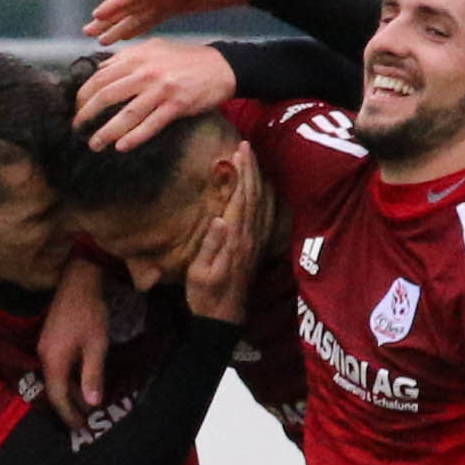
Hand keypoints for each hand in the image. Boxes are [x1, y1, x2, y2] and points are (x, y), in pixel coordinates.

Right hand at [40, 258, 113, 426]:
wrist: (78, 280)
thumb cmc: (90, 312)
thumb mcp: (96, 346)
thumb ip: (93, 375)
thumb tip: (93, 404)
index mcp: (54, 360)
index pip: (58, 396)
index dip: (69, 414)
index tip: (82, 428)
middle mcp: (44, 356)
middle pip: (54, 390)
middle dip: (69, 407)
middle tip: (85, 421)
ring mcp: (45, 346)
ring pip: (55, 378)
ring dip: (70, 393)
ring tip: (86, 405)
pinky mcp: (50, 339)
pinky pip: (57, 367)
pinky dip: (68, 379)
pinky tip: (81, 380)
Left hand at [79, 39, 242, 151]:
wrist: (220, 66)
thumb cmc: (185, 59)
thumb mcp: (153, 49)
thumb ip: (126, 58)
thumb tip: (100, 70)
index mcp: (137, 57)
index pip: (100, 76)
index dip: (83, 94)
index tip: (75, 108)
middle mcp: (146, 72)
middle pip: (107, 95)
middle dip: (87, 114)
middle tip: (77, 128)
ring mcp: (161, 89)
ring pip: (127, 114)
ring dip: (107, 132)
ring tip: (94, 144)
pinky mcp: (177, 105)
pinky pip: (151, 125)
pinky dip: (135, 137)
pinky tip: (121, 147)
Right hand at [84, 0, 263, 44]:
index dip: (114, 6)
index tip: (96, 17)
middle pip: (129, 4)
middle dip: (108, 19)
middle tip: (87, 32)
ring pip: (137, 13)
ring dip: (119, 26)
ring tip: (100, 39)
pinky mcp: (176, 4)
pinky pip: (151, 18)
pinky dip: (137, 27)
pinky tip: (127, 36)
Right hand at [185, 167, 266, 326]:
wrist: (223, 319)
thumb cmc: (205, 295)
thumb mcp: (200, 273)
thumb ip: (211, 246)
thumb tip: (219, 219)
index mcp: (234, 239)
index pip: (240, 198)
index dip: (241, 174)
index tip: (238, 151)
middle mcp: (248, 237)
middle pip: (253, 195)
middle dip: (250, 169)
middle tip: (246, 145)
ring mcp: (254, 242)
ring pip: (261, 203)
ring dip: (257, 178)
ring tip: (252, 158)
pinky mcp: (255, 247)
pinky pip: (264, 215)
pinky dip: (264, 196)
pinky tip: (262, 187)